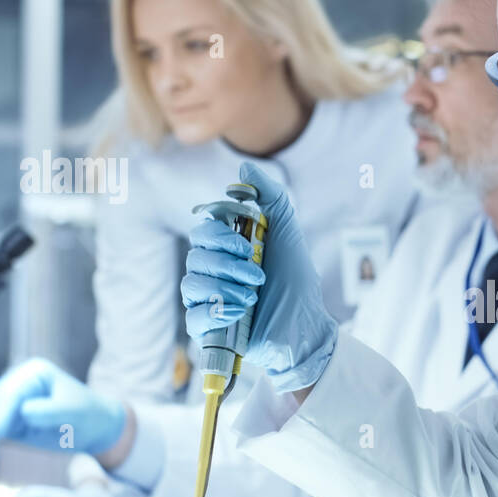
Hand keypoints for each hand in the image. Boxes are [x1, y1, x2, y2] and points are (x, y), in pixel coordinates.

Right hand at [0, 358, 126, 472]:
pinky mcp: (7, 416)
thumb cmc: (88, 415)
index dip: (0, 414)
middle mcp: (18, 381)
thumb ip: (51, 410)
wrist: (95, 427)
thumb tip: (24, 411)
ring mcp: (10, 399)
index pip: (10, 393)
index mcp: (35, 373)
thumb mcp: (74, 412)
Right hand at [181, 161, 337, 390]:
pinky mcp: (209, 329)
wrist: (306, 325)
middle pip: (195, 258)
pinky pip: (194, 317)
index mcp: (227, 249)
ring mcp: (209, 301)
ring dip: (226, 289)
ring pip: (191, 285)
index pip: (202, 233)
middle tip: (258, 275)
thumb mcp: (288, 233)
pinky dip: (217, 313)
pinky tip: (241, 312)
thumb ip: (271, 197)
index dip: (219, 238)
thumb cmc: (297, 281)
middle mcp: (214, 272)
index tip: (247, 247)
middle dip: (229, 266)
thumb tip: (245, 167)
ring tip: (253, 296)